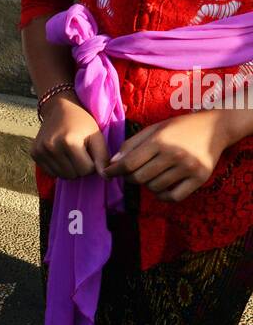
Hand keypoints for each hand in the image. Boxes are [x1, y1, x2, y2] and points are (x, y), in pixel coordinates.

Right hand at [31, 93, 109, 178]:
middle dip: (80, 167)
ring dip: (70, 169)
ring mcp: (40, 151)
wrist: (58, 108)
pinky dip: (58, 168)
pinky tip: (60, 155)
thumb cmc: (81, 122)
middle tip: (80, 152)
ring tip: (70, 153)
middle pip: (73, 175)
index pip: (86, 170)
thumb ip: (102, 157)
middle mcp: (51, 147)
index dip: (92, 163)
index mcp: (68, 141)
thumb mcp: (96, 135)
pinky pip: (51, 173)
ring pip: (62, 176)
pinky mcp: (34, 154)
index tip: (89, 151)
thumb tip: (106, 177)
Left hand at [105, 111, 229, 201]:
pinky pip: (173, 197)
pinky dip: (163, 195)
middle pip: (139, 178)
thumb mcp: (155, 129)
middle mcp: (174, 154)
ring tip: (151, 175)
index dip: (114, 171)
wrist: (216, 126)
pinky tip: (162, 187)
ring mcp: (188, 167)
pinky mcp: (200, 178)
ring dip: (148, 185)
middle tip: (132, 173)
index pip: (128, 164)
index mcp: (160, 140)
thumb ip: (132, 144)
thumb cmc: (180, 127)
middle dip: (130, 178)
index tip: (107, 173)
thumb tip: (113, 163)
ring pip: (154, 188)